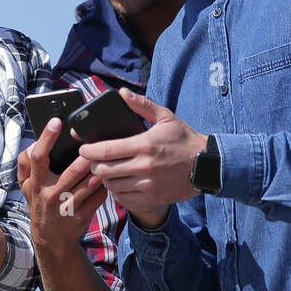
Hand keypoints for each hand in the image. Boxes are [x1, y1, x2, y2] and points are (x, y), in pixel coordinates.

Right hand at [18, 117, 107, 254]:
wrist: (50, 238)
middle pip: (71, 172)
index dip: (47, 138)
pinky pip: (98, 197)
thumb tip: (32, 144)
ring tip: (106, 157)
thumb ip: (25, 164)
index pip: (38, 157)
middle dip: (85, 157)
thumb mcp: (26, 185)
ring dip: (99, 170)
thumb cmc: (40, 202)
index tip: (57, 121)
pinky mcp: (82, 217)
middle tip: (94, 143)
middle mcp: (49, 196)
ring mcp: (66, 208)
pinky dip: (104, 185)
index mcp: (35, 184)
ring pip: (89, 184)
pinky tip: (108, 176)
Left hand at [75, 88, 206, 223]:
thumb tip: (122, 93)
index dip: (88, 150)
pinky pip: (123, 198)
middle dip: (93, 165)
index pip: (105, 150)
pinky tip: (118, 183)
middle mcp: (143, 166)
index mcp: (143, 145)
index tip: (83, 148)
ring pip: (111, 185)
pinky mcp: (152, 197)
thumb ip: (142, 105)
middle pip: (103, 170)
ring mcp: (147, 184)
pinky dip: (116, 191)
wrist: (207, 166)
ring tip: (106, 171)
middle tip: (93, 161)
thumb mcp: (165, 118)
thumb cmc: (184, 140)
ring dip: (104, 179)